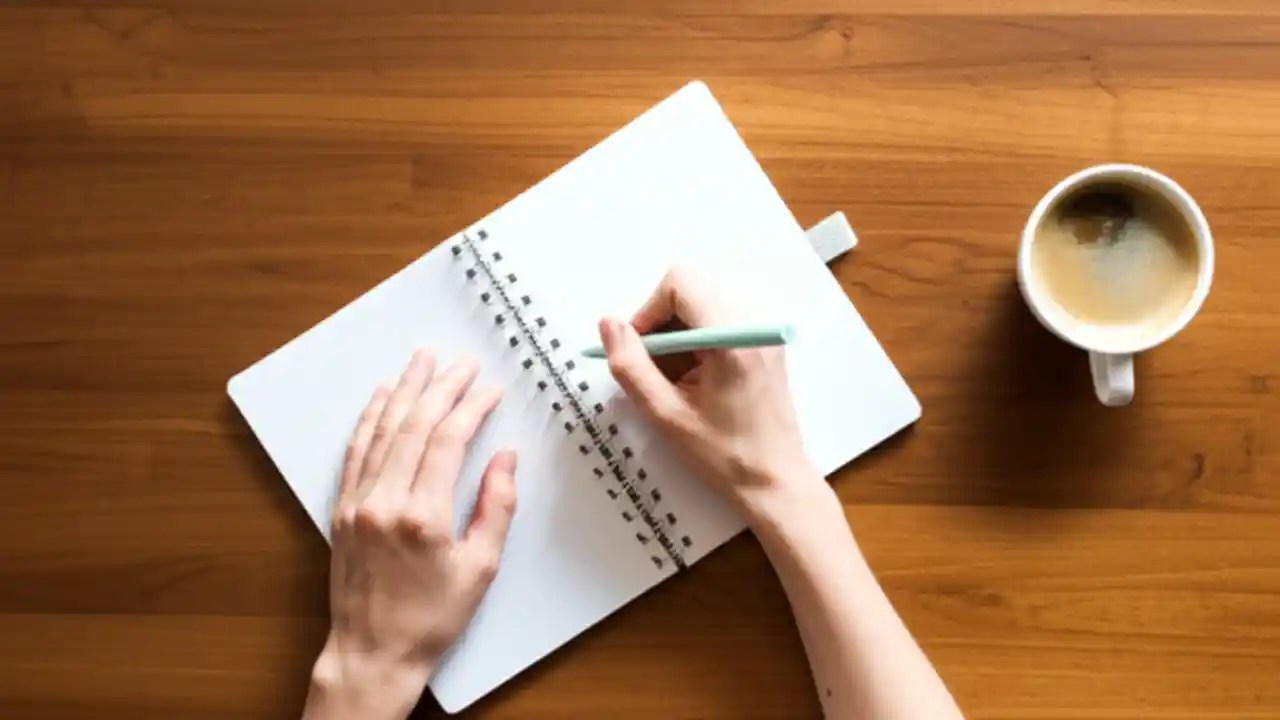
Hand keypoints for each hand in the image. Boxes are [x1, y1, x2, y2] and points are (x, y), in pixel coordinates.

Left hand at [303, 350, 517, 719]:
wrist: (373, 652)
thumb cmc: (431, 618)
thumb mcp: (480, 568)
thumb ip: (496, 507)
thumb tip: (505, 457)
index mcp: (422, 517)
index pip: (448, 441)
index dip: (471, 408)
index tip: (489, 389)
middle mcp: (384, 502)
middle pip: (414, 426)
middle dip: (440, 388)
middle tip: (461, 363)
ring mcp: (357, 504)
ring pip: (381, 431)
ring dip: (403, 390)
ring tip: (422, 360)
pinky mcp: (341, 510)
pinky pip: (355, 451)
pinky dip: (369, 419)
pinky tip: (381, 396)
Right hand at [598, 268, 827, 523]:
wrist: (776, 481)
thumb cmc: (724, 456)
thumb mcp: (665, 415)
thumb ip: (630, 366)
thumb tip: (608, 324)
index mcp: (733, 337)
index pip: (680, 282)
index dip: (647, 310)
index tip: (636, 349)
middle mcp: (755, 322)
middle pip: (691, 289)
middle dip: (662, 323)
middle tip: (654, 370)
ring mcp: (765, 330)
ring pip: (703, 303)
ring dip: (678, 333)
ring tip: (677, 380)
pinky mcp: (767, 342)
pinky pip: (721, 319)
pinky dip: (698, 340)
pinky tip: (696, 379)